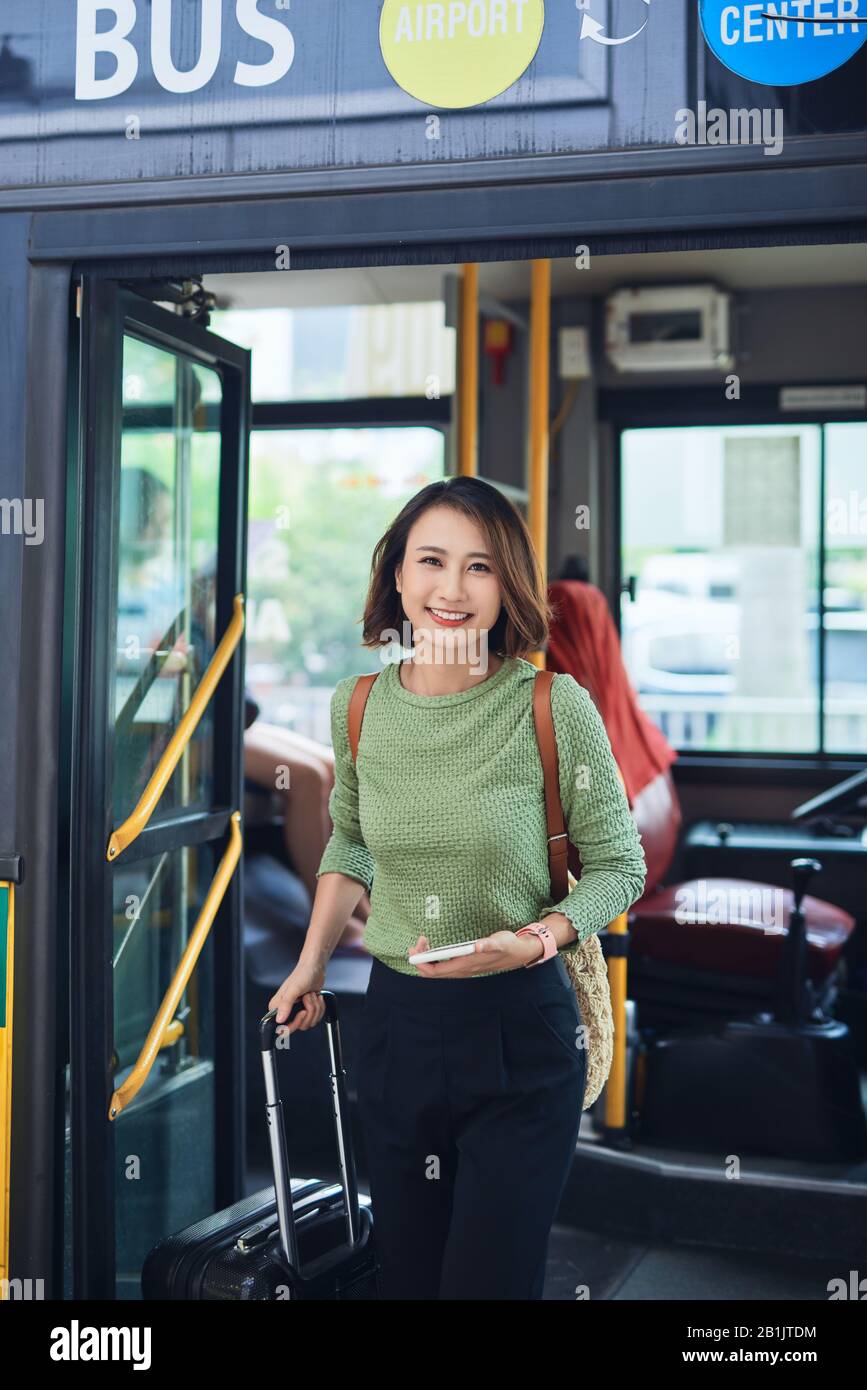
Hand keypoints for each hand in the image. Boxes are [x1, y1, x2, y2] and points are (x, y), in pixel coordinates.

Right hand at [268, 960, 326, 1040]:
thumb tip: (279, 1020)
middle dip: (309, 1012)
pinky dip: (320, 1008)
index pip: (283, 1028)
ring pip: (309, 1022)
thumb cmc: (302, 974)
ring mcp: (297, 1011)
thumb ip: (286, 1005)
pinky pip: (316, 1018)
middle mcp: (286, 1011)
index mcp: (277, 1007)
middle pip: (300, 1026)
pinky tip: (317, 997)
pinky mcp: (307, 1009)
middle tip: (308, 998)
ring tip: (312, 995)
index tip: (302, 1012)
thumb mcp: (294, 989)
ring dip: (315, 1008)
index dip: (294, 1024)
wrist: (315, 967)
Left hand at [408, 930, 541, 977]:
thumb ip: (489, 944)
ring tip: (423, 943)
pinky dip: (435, 959)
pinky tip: (435, 950)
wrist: (520, 952)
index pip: (436, 971)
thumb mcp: (500, 942)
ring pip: (438, 970)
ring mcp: (464, 969)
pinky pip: (445, 967)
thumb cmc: (508, 946)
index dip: (422, 962)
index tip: (415, 948)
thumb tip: (479, 946)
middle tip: (417, 942)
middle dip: (421, 958)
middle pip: (434, 972)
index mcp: (466, 965)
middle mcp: (463, 970)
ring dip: (427, 959)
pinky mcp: (466, 965)